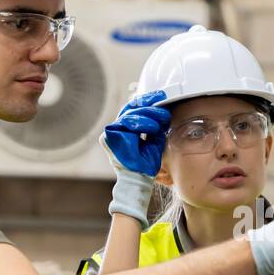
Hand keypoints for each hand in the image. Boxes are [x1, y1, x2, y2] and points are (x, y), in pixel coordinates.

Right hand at [100, 90, 170, 222]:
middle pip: (131, 108)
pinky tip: (153, 126)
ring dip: (149, 114)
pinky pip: (126, 123)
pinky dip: (141, 123)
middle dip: (149, 103)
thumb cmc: (145, 162)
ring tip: (162, 119)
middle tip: (163, 101)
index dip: (147, 101)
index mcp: (125, 128)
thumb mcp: (154, 139)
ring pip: (130, 114)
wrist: (139, 178)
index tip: (161, 96)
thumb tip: (163, 111)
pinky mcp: (110, 135)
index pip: (134, 109)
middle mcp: (116, 128)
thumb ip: (155, 126)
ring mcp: (111, 131)